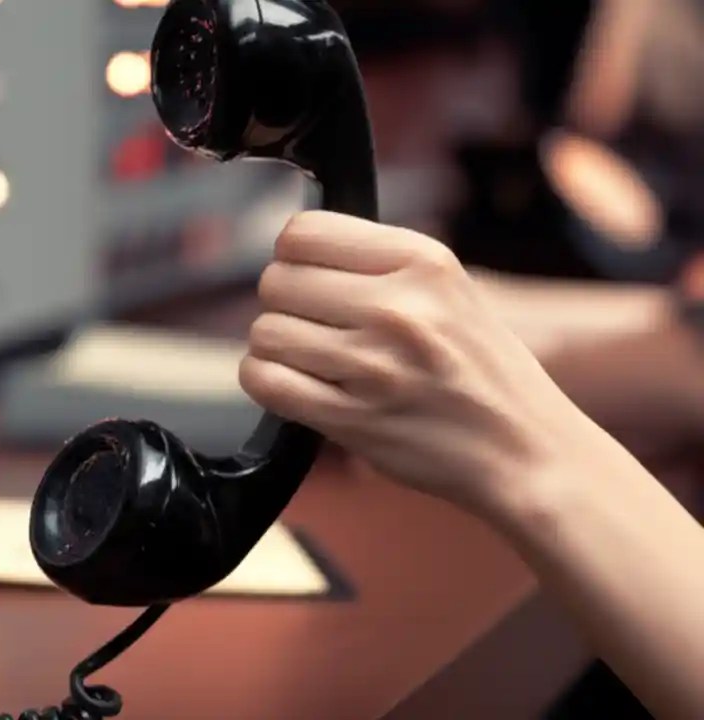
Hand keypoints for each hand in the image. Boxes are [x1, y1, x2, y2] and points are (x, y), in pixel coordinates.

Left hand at [239, 212, 606, 511]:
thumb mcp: (449, 289)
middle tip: (314, 328)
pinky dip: (265, 382)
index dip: (293, 258)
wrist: (526, 449)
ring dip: (276, 348)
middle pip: (277, 282)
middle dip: (285, 305)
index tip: (309, 279)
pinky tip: (293, 385)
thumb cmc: (481, 369)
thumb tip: (292, 250)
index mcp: (421, 261)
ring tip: (312, 361)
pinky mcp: (352, 418)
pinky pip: (265, 381)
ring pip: (266, 333)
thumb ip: (378, 264)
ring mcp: (373, 365)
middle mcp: (397, 307)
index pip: (303, 232)